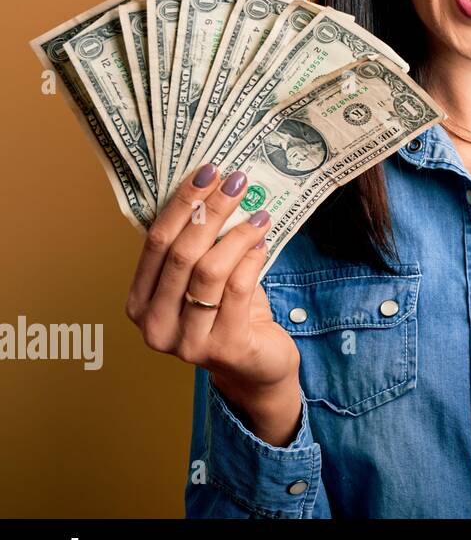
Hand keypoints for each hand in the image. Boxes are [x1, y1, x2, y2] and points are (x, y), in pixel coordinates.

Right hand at [125, 163, 302, 445]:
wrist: (256, 367)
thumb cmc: (228, 315)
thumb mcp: (202, 280)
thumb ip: (196, 247)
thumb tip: (212, 188)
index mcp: (139, 303)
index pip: (156, 243)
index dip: (181, 203)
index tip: (207, 172)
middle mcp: (155, 326)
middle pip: (181, 253)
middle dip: (210, 211)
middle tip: (237, 182)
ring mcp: (187, 341)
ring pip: (210, 270)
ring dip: (236, 234)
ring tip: (259, 212)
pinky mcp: (225, 347)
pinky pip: (239, 289)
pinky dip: (251, 258)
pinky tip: (262, 241)